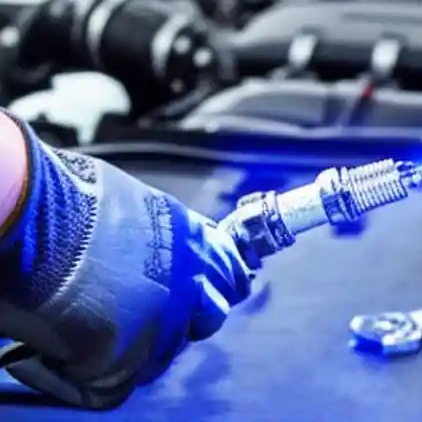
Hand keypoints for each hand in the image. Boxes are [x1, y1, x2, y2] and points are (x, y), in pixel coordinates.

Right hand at [0, 116, 251, 408]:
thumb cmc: (68, 198)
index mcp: (194, 240)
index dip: (213, 286)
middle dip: (181, 321)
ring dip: (138, 348)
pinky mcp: (124, 354)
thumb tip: (149, 247)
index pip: (231, 275)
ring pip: (164, 354)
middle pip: (208, 319)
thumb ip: (157, 234)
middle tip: (145, 318)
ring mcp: (162, 321)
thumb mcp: (134, 204)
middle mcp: (191, 282)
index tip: (201, 294)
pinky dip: (95, 372)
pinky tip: (71, 356)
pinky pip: (118, 380)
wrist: (34, 214)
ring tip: (99, 334)